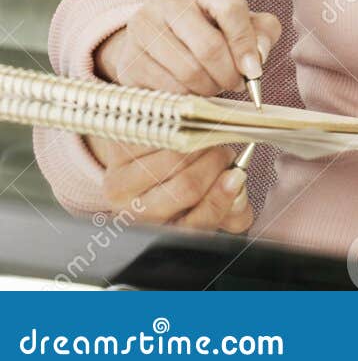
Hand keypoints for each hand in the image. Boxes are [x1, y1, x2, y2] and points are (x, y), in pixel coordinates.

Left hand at [85, 134, 253, 233]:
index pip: (194, 224)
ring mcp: (120, 183)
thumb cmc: (173, 187)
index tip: (237, 176)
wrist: (137, 164)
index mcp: (159, 233)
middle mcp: (134, 214)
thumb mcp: (200, 205)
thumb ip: (226, 206)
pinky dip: (182, 127)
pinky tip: (187, 129)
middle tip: (226, 154)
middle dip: (216, 164)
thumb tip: (237, 184)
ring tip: (208, 141)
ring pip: (175, 157)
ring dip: (201, 143)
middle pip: (187, 187)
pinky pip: (162, 135)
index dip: (220, 199)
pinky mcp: (118, 152)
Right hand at [94, 0, 281, 96]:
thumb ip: (262, 33)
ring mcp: (143, 26)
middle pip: (209, 46)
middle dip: (229, 74)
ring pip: (190, 72)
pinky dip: (187, 97)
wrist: (156, 39)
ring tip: (214, 85)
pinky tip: (191, 89)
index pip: (231, 7)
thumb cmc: (208, 29)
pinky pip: (169, 89)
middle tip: (235, 84)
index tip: (254, 70)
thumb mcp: (241, 22)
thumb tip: (258, 57)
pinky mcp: (130, 58)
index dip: (246, 43)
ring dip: (210, 88)